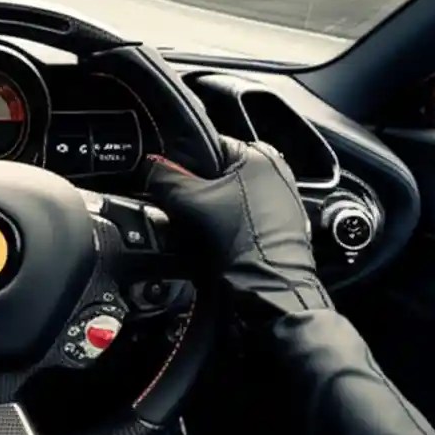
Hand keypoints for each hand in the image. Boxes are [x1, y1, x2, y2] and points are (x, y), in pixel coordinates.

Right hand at [140, 135, 330, 323]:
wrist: (269, 288)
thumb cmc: (240, 241)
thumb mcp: (190, 202)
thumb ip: (164, 177)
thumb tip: (150, 165)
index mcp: (259, 155)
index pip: (207, 146)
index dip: (184, 164)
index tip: (172, 184)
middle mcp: (276, 172)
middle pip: (219, 173)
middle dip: (199, 190)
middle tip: (188, 211)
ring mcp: (283, 200)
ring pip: (231, 196)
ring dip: (215, 209)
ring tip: (206, 230)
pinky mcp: (283, 225)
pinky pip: (244, 215)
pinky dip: (231, 224)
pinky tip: (223, 241)